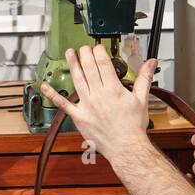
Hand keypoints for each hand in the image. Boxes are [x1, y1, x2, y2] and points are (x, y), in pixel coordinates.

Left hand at [39, 45, 155, 160]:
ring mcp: (87, 105)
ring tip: (70, 53)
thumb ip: (144, 78)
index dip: (99, 52)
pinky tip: (44, 86)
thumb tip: (150, 63)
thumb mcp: (141, 99)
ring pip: (77, 80)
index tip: (98, 47)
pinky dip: (53, 95)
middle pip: (89, 68)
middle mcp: (99, 95)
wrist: (126, 147)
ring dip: (72, 64)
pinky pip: (63, 104)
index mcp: (113, 89)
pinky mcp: (79, 117)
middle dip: (86, 54)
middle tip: (84, 47)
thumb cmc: (133, 127)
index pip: (103, 63)